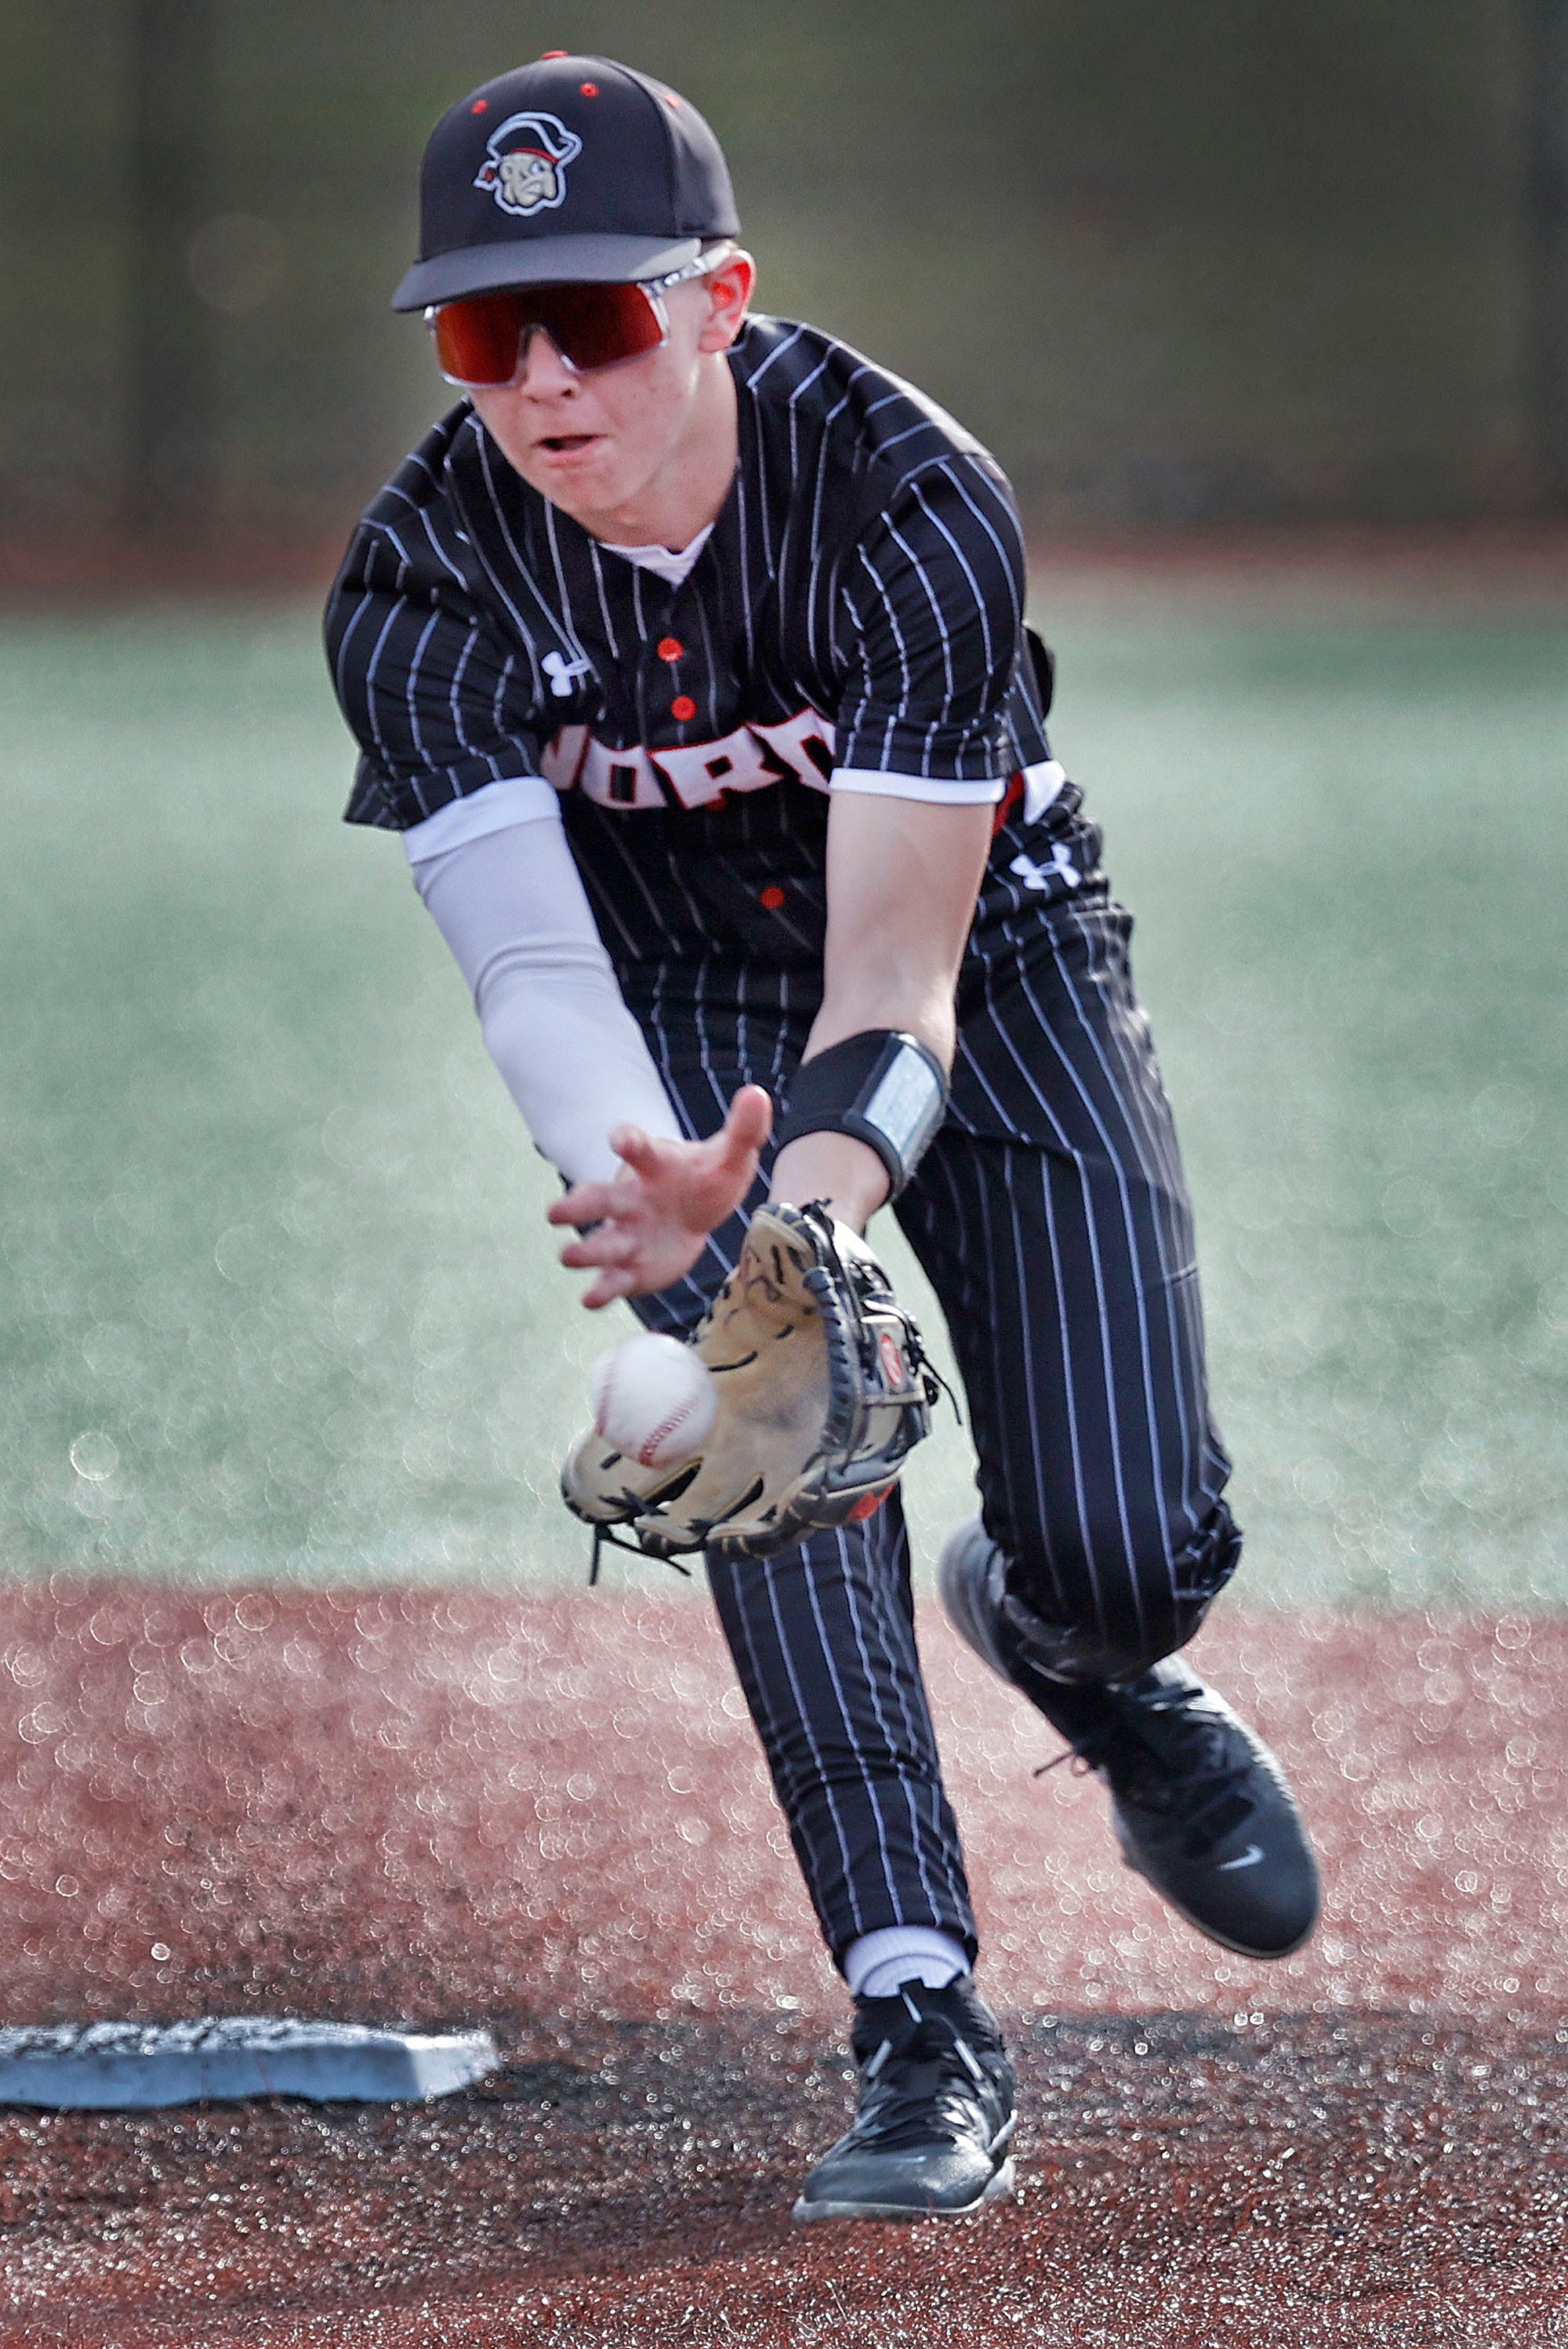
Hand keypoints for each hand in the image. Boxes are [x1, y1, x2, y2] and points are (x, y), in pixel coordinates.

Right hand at [547, 1086, 772, 1308]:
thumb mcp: (730, 1156)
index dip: (628, 1142)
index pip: (637, 1149)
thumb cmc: (705, 1179)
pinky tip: (590, 1300)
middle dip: (578, 1205)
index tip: (621, 1141)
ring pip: (601, 1242)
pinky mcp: (630, 1268)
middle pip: (600, 1199)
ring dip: (584, 1250)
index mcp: (654, 1166)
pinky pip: (613, 1279)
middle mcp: (631, 1199)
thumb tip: (757, 1095)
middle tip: (555, 1212)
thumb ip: (743, 1129)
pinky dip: (602, 1289)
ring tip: (567, 1256)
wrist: (695, 1214)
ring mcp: (627, 1235)